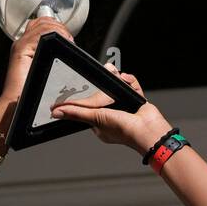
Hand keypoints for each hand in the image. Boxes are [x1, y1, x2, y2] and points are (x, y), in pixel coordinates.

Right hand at [0, 17, 73, 103]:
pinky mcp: (21, 50)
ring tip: (68, 41)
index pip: (42, 24)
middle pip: (42, 21)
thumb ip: (50, 58)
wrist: (17, 104)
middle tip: (69, 39)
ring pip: (43, 25)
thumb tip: (66, 49)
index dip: (57, 26)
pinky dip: (54, 35)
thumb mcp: (44, 71)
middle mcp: (22, 43)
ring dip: (59, 31)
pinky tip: (62, 43)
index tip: (68, 38)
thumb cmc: (30, 92)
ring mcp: (20, 45)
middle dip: (59, 26)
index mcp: (26, 46)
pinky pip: (40, 34)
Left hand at [50, 65, 172, 153]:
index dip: (88, 98)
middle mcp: (113, 118)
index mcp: (101, 125)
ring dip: (119, 81)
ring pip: (118, 89)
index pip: (89, 109)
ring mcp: (126, 110)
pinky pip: (131, 87)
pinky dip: (130, 82)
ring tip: (119, 77)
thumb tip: (57, 112)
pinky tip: (127, 80)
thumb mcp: (95, 118)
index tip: (84, 86)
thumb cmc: (124, 130)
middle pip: (104, 96)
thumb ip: (77, 113)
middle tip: (106, 75)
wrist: (149, 129)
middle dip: (106, 85)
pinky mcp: (137, 103)